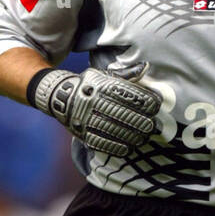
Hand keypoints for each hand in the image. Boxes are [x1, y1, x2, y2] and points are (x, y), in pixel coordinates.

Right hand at [28, 59, 160, 156]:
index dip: (142, 101)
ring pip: (112, 129)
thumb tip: (146, 67)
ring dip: (130, 136)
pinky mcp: (81, 132)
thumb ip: (126, 75)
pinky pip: (100, 142)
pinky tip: (128, 148)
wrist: (59, 97)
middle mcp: (92, 101)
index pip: (125, 94)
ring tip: (143, 138)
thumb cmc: (90, 86)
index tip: (154, 107)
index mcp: (99, 86)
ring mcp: (85, 118)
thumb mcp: (104, 76)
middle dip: (139, 121)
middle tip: (152, 126)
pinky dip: (116, 146)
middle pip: (121, 114)